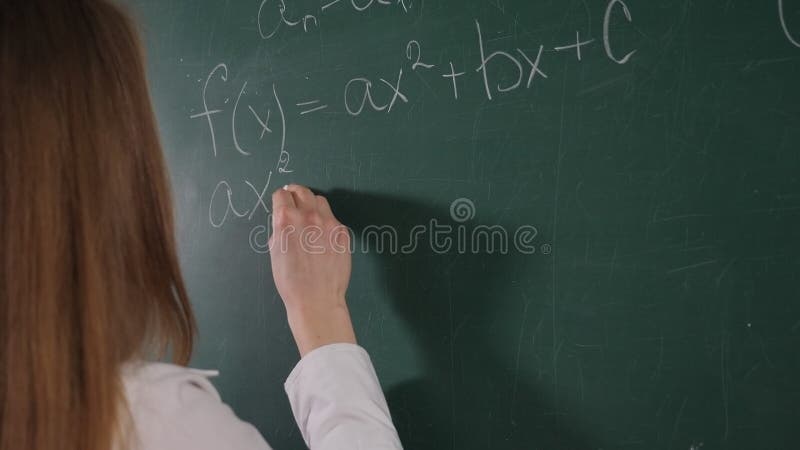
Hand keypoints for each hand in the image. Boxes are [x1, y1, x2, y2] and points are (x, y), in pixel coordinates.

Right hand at [269, 184, 355, 356]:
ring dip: (312, 204)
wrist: (316, 299)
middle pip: (302, 191)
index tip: (281, 201)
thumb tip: (284, 220)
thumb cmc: (290, 281)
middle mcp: (307, 215)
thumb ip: (279, 230)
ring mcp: (328, 222)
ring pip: (320, 200)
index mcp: (286, 219)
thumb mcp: (275, 252)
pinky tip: (322, 236)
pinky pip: (332, 218)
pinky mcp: (342, 232)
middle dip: (295, 193)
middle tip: (294, 199)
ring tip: (309, 217)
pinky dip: (325, 222)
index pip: (281, 194)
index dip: (280, 198)